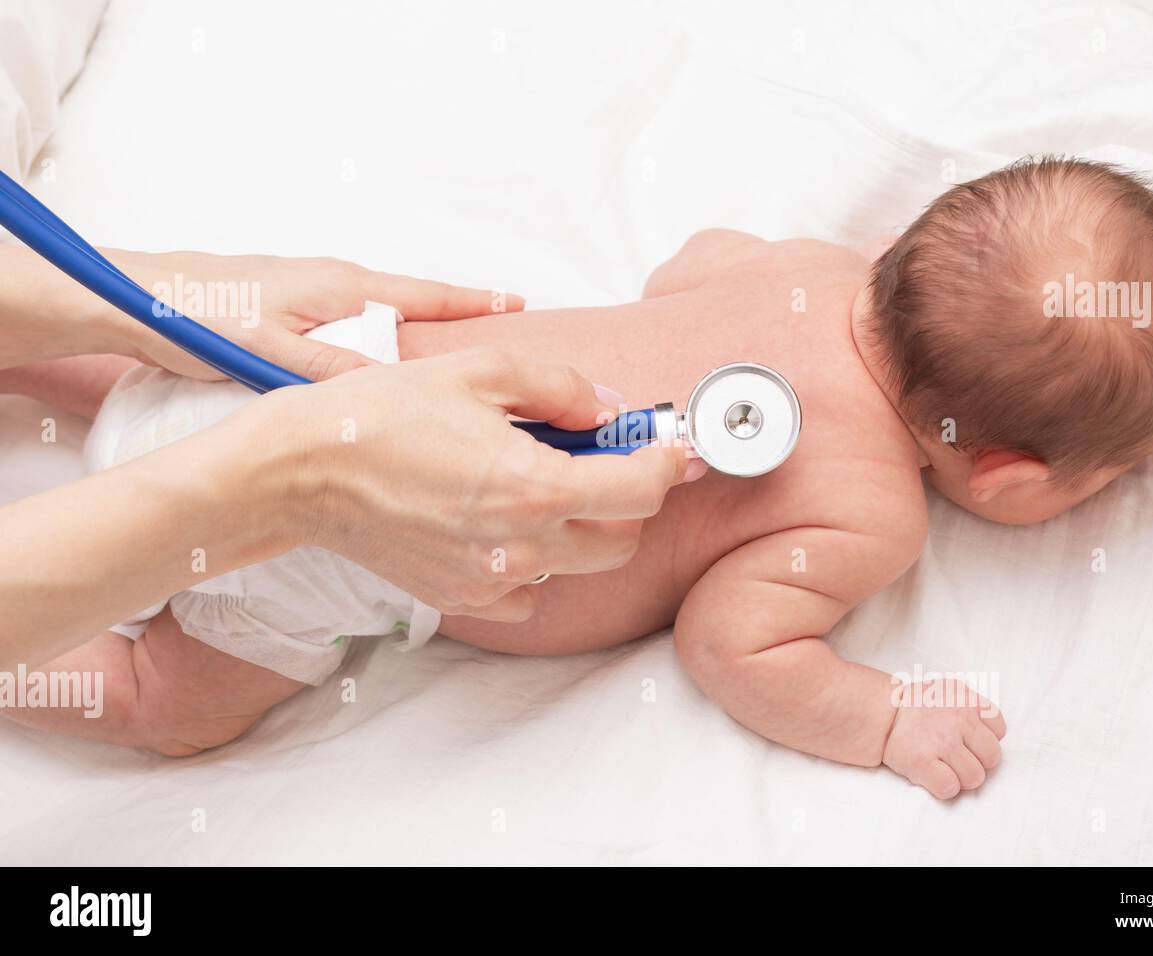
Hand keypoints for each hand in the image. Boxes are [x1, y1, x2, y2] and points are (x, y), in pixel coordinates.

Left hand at [109, 250, 522, 380]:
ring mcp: (311, 289)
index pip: (426, 296)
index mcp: (342, 287)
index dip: (475, 303)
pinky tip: (374, 361)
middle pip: (411, 300)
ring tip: (446, 356)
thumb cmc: (201, 317)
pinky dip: (377, 335)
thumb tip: (393, 390)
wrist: (133, 294)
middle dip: (456, 316)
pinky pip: (352, 319)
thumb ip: (335, 371)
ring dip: (415, 330)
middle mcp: (333, 281)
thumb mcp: (274, 355)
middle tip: (497, 336)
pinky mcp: (289, 302)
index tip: (518, 304)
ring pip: (380, 312)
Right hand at [255, 347, 703, 621]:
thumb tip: (608, 409)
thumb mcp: (480, 371)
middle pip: (621, 540)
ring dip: (578, 526)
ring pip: (576, 565)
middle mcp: (520, 546)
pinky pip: (530, 589)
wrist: (303, 472)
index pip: (639, 491)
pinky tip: (500, 520)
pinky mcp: (464, 599)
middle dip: (628, 500)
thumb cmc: (382, 414)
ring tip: (537, 481)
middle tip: (606, 460)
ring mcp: (491, 581)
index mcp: (532, 486)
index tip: (676, 448)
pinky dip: (534, 557)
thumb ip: (560, 388)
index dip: (668, 464)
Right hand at [881, 678, 1005, 798]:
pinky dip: (943, 787)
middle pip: (992, 757)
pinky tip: (932, 776)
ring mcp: (942, 742)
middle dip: (976, 762)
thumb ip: (970, 706)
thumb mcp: (947, 691)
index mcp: (967, 699)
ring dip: (960, 778)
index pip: (999, 729)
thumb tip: (988, 732)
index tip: (967, 740)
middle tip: (956, 758)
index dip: (983, 739)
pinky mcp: (922, 762)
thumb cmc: (915, 707)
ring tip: (943, 767)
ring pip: (974, 777)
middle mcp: (959, 719)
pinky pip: (950, 788)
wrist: (880, 713)